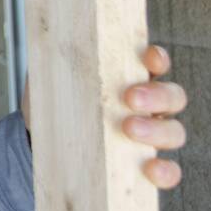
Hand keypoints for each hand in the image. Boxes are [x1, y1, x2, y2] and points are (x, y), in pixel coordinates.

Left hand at [22, 44, 185, 189]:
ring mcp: (149, 136)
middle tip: (129, 98)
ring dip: (158, 130)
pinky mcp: (142, 165)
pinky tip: (151, 170)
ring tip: (129, 128)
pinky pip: (167, 171)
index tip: (148, 58)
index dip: (158, 59)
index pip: (156, 63)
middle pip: (173, 97)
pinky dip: (165, 172)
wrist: (37, 140)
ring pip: (174, 131)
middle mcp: (147, 105)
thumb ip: (57, 56)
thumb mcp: (51, 74)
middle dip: (157, 96)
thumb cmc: (53, 100)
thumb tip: (51, 38)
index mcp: (130, 77)